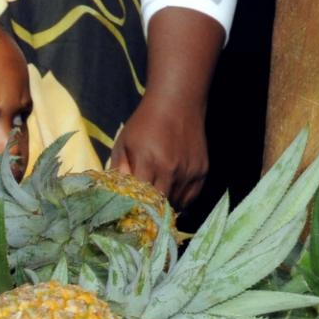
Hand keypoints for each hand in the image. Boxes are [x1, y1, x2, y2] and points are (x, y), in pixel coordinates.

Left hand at [111, 90, 208, 208]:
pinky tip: (171, 197)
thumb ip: (119, 168)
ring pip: (177, 205)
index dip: (134, 208)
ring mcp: (189, 172)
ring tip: (157, 206)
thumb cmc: (145, 123)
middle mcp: (171, 170)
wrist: (178, 103)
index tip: (129, 213)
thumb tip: (116, 193)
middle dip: (150, 212)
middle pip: (160, 206)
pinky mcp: (202, 171)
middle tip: (143, 215)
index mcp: (148, 162)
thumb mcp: (125, 142)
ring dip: (166, 208)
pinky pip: (191, 198)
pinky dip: (181, 202)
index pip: (140, 199)